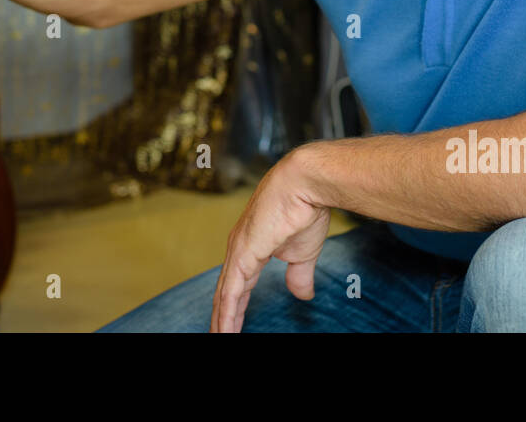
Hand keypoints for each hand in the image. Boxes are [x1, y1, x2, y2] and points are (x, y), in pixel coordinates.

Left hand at [211, 146, 330, 332]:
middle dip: (223, 317)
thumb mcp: (303, 253)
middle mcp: (238, 248)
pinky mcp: (242, 254)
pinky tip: (224, 332)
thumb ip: (298, 274)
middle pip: (226, 291)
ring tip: (219, 340)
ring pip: (225, 295)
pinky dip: (226, 314)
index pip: (238, 284)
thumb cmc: (305, 210)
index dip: (235, 307)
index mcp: (251, 246)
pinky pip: (231, 292)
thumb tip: (302, 294)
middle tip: (218, 337)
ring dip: (222, 321)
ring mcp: (238, 251)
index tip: (232, 326)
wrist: (307, 185)